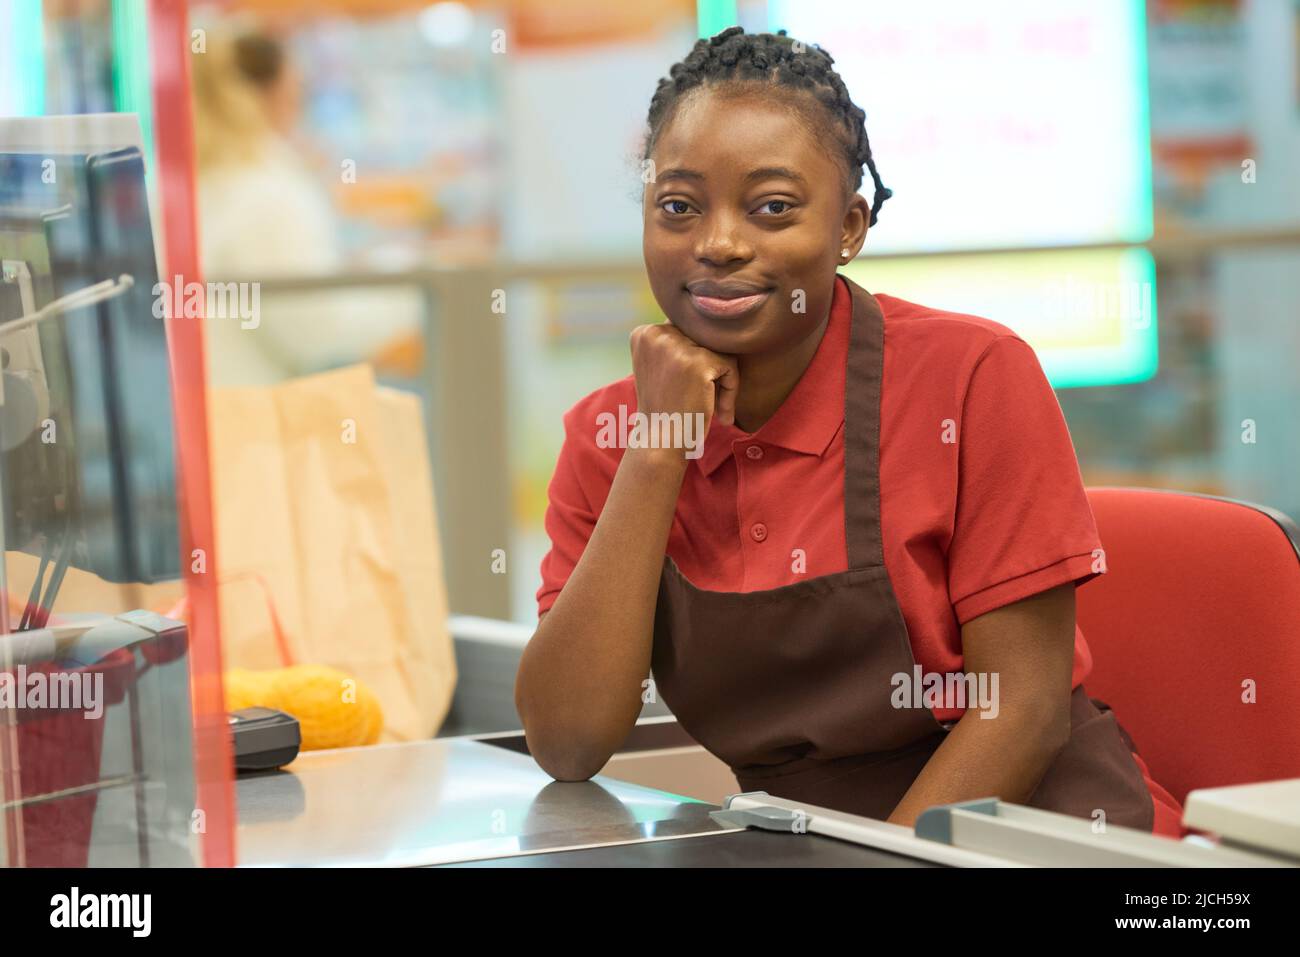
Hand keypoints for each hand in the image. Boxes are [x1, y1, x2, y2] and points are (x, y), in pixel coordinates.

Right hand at [628, 322, 738, 446]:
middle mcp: (656, 333)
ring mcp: (676, 346)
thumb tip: (712, 318)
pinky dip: (731, 390)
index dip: (693, 358)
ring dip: (722, 380)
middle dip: (710, 367)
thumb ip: (676, 343)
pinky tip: (720, 413)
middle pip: (704, 338)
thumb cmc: (666, 409)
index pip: (687, 330)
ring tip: (713, 406)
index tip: (687, 387)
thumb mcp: (660, 368)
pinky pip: (730, 366)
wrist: (661, 444)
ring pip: (719, 350)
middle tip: (703, 398)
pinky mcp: (698, 361)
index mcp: (643, 333)